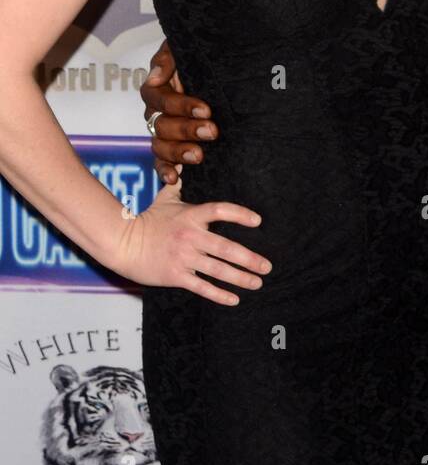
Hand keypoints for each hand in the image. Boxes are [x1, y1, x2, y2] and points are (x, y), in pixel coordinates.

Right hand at [111, 181, 270, 305]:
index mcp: (191, 216)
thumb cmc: (147, 220)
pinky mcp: (176, 276)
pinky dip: (219, 295)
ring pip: (218, 270)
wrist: (123, 244)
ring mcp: (184, 257)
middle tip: (267, 266)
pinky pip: (202, 287)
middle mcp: (190, 236)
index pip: (220, 210)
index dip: (240, 215)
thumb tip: (181, 165)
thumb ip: (176, 183)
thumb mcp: (164, 198)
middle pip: (226, 248)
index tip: (258, 221)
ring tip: (258, 283)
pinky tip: (234, 299)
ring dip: (241, 278)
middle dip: (250, 259)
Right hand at [141, 39, 218, 184]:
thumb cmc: (199, 58)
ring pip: (160, 146)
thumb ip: (168, 58)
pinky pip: (161, 162)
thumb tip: (155, 76)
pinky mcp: (173, 147)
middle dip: (187, 130)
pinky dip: (164, 171)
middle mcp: (156, 112)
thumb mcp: (184, 50)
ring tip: (199, 155)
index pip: (160, 98)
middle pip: (162, 125)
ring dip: (179, 153)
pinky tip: (175, 178)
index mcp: (157, 89)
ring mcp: (163, 132)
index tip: (206, 109)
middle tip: (212, 131)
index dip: (181, 105)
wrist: (217, 71)